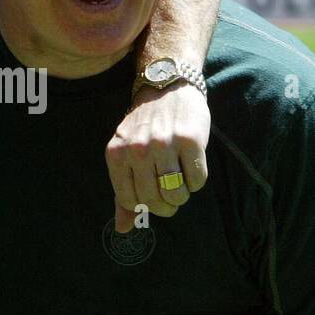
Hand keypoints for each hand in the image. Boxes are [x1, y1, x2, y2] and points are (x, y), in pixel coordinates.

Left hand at [106, 81, 209, 232]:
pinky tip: (192, 165)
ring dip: (182, 195)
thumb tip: (123, 228)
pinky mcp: (190, 140)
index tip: (153, 198)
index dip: (145, 206)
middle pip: (155, 200)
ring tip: (180, 180)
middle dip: (166, 206)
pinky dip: (197, 181)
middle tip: (171, 196)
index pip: (130, 200)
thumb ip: (123, 191)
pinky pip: (197, 180)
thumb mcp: (125, 153)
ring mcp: (165, 144)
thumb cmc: (145, 126)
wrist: (167, 86)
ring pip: (177, 194)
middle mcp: (138, 149)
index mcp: (117, 154)